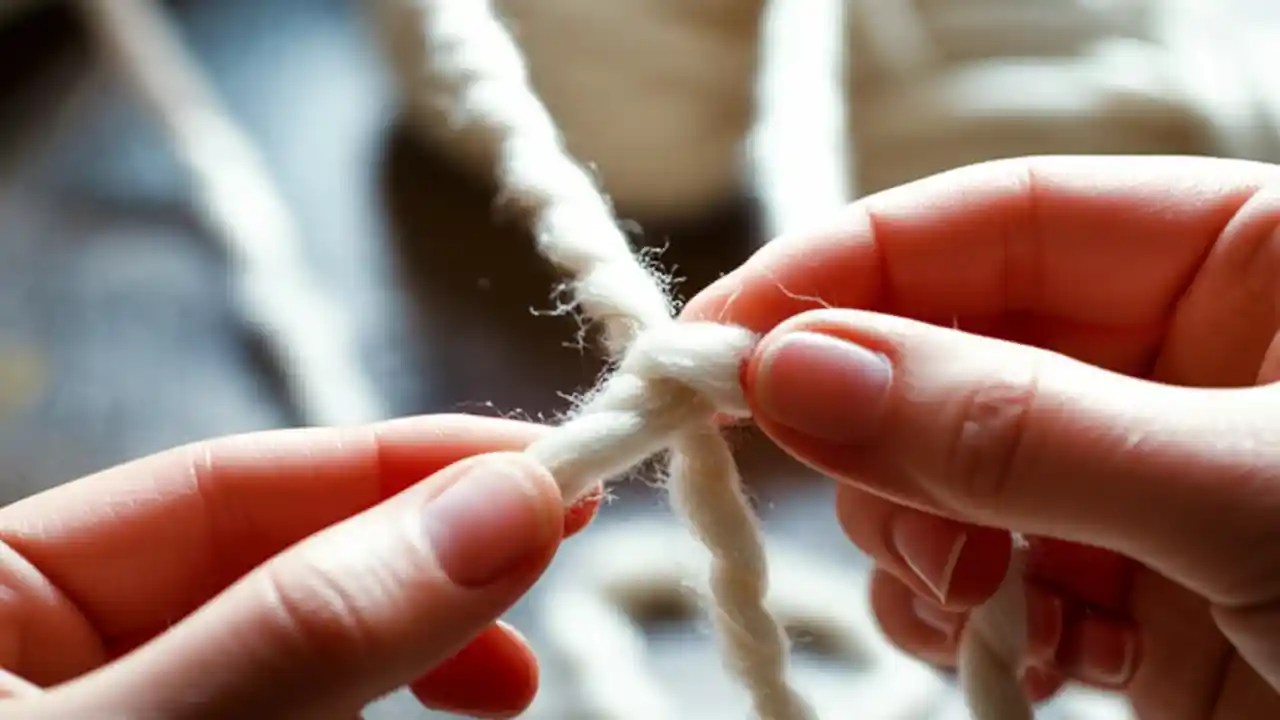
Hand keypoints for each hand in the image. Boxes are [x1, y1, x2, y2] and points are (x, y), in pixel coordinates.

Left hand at [0, 415, 596, 718]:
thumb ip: (305, 628)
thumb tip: (498, 503)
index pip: (235, 481)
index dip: (406, 462)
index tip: (552, 465)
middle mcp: (57, 650)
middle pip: (280, 562)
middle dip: (425, 563)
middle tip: (555, 557)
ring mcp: (130, 714)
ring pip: (306, 650)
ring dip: (419, 648)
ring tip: (508, 682)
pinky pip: (299, 711)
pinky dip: (376, 703)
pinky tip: (448, 701)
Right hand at [685, 156, 1279, 716]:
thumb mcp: (1241, 492)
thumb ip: (1009, 426)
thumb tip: (793, 370)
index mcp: (1243, 262)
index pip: (990, 221)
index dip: (843, 270)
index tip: (719, 342)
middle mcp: (1181, 362)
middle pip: (947, 347)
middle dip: (869, 419)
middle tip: (823, 478)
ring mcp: (1143, 482)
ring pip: (945, 467)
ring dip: (907, 527)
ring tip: (949, 587)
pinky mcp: (1129, 596)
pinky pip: (984, 572)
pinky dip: (946, 606)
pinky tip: (973, 637)